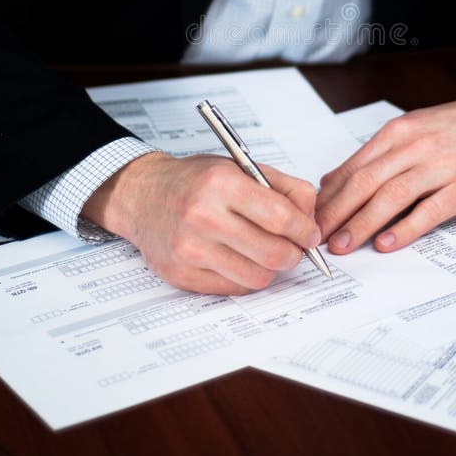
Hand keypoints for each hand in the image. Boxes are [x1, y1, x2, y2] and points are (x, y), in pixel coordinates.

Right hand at [81, 153, 319, 294]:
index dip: (305, 230)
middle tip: (294, 247)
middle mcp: (203, 217)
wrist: (143, 195)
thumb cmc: (195, 180)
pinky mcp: (181, 275)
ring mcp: (189, 249)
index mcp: (221, 183)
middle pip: (272, 253)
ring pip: (257, 277)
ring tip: (267, 252)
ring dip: (271, 268)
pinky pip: (233, 289)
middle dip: (294, 254)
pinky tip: (241, 259)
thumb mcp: (240, 166)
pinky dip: (246, 277)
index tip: (311, 234)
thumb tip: (312, 219)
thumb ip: (283, 187)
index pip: (280, 216)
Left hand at [316, 92, 455, 254]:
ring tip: (343, 244)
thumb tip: (331, 181)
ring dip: (363, 223)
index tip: (311, 216)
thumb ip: (372, 156)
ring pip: (392, 196)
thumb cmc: (453, 129)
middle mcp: (414, 147)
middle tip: (317, 236)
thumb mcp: (408, 130)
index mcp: (397, 132)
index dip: (330, 195)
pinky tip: (386, 243)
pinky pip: (429, 211)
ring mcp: (439, 167)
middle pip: (366, 182)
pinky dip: (405, 229)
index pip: (354, 166)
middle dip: (338, 212)